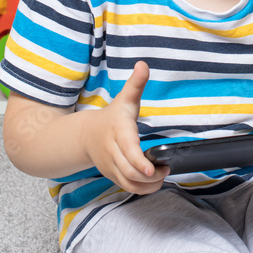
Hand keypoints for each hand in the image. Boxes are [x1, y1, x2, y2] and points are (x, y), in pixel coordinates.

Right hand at [81, 61, 168, 194]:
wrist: (86, 136)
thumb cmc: (112, 117)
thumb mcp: (124, 99)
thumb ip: (136, 84)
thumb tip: (143, 64)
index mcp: (118, 132)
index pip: (128, 150)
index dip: (140, 162)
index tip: (152, 169)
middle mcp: (113, 151)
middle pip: (130, 171)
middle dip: (150, 175)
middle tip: (166, 169)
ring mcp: (111, 166)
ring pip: (129, 183)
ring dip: (147, 185)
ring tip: (162, 175)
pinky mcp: (113, 175)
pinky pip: (127, 187)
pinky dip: (142, 189)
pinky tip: (153, 182)